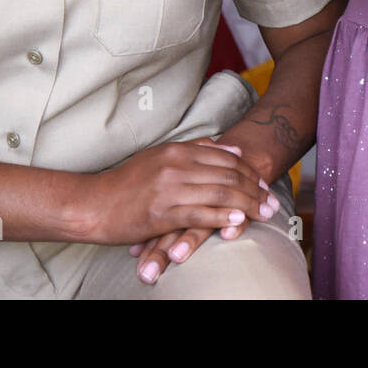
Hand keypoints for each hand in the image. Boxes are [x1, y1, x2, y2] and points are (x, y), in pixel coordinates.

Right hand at [127, 139, 280, 285]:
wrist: (95, 204)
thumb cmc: (126, 183)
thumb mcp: (159, 156)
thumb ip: (193, 149)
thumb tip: (229, 146)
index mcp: (176, 151)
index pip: (224, 157)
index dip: (249, 170)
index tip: (263, 183)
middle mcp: (175, 165)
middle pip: (228, 174)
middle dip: (254, 188)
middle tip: (272, 201)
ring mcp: (170, 189)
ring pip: (220, 193)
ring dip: (248, 204)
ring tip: (264, 213)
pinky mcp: (163, 213)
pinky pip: (201, 214)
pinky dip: (224, 217)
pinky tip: (240, 221)